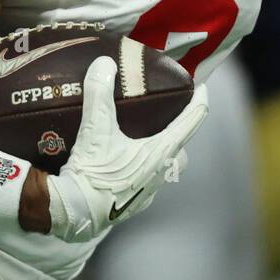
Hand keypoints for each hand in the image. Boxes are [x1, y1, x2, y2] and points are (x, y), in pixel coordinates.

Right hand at [46, 56, 206, 242]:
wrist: (76, 215)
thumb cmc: (93, 173)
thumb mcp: (95, 129)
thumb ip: (100, 94)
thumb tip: (104, 64)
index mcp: (161, 153)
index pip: (191, 122)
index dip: (199, 101)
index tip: (202, 88)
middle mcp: (161, 173)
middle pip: (181, 150)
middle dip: (179, 135)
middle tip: (165, 121)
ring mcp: (147, 192)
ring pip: (164, 170)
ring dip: (158, 156)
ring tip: (139, 143)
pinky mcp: (132, 204)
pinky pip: (144, 184)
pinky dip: (138, 172)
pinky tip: (120, 167)